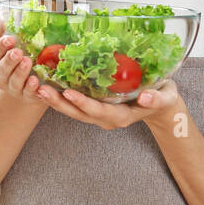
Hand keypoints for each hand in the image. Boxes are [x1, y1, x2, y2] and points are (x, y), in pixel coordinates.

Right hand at [0, 20, 46, 107]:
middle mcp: (1, 78)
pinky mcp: (29, 95)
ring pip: (15, 83)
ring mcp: (14, 88)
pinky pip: (29, 94)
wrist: (33, 69)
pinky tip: (36, 81)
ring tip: (27, 61)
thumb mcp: (2, 36)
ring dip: (20, 73)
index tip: (10, 38)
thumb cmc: (14, 48)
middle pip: (2, 71)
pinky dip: (32, 89)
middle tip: (18, 52)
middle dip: (9, 61)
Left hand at [35, 76, 184, 130]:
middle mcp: (107, 119)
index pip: (99, 112)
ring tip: (38, 87)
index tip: (69, 92)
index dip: (84, 103)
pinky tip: (47, 85)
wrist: (161, 103)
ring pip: (74, 111)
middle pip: (80, 114)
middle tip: (42, 89)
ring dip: (55, 101)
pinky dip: (61, 97)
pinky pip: (75, 105)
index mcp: (122, 117)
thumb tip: (145, 97)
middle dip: (60, 103)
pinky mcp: (95, 108)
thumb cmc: (164, 97)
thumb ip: (156, 99)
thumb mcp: (166, 97)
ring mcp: (99, 115)